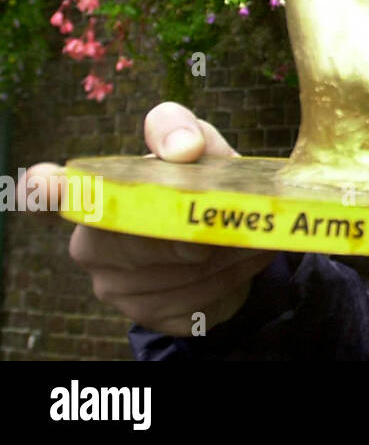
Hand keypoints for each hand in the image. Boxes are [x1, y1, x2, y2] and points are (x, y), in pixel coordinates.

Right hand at [25, 101, 275, 336]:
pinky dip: (235, 272)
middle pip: (147, 238)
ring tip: (248, 229)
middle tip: (234, 212)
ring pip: (183, 269)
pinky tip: (242, 256)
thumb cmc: (199, 183)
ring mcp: (114, 286)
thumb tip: (183, 148)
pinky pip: (200, 295)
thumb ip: (184, 131)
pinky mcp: (150, 313)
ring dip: (229, 249)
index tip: (48, 184)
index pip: (48, 195)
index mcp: (92, 195)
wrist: (226, 244)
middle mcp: (91, 245)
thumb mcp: (198, 147)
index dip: (45, 191)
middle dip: (198, 227)